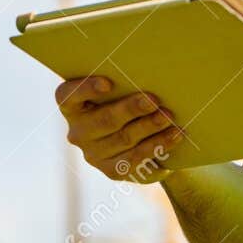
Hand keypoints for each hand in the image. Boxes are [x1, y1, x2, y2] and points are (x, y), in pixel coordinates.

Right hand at [55, 76, 183, 183]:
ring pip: (125, 140)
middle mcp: (79, 132)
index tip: (108, 83)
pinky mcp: (112, 171)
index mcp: (73, 106)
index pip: (67, 95)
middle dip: (132, 109)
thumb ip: (124, 83)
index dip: (86, 89)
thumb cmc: (127, 98)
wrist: (140, 135)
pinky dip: (158, 147)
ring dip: (150, 128)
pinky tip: (174, 137)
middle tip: (155, 100)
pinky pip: (137, 161)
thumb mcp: (120, 90)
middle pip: (106, 119)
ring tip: (169, 118)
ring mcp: (94, 154)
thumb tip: (150, 72)